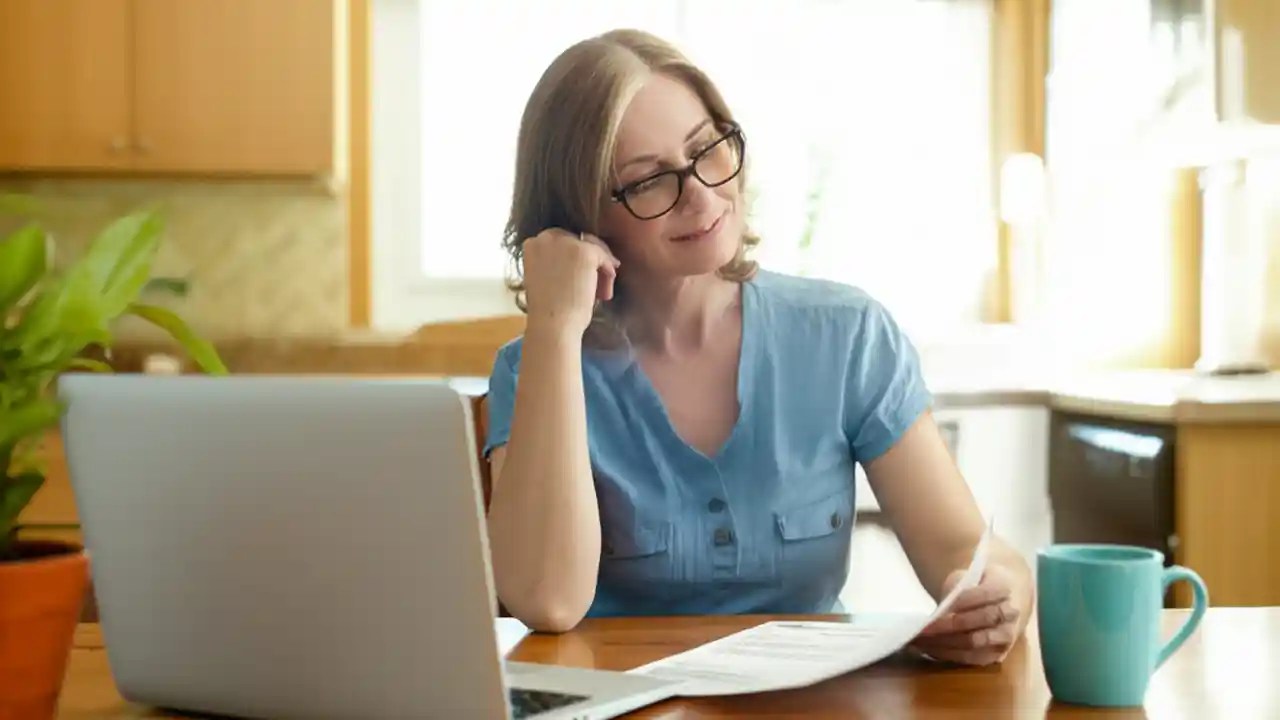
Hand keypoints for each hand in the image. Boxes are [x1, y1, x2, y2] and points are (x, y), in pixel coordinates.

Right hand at [522, 229, 620, 335]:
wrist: (552, 325)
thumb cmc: (548, 313)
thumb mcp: (544, 280)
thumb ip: (555, 265)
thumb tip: (580, 264)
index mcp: (531, 245)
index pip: (560, 241)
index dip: (572, 257)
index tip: (580, 274)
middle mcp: (546, 238)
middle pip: (577, 240)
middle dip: (589, 260)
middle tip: (597, 283)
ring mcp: (566, 243)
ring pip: (593, 247)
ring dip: (599, 268)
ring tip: (601, 293)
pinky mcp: (584, 252)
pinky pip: (603, 257)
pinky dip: (607, 273)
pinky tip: (604, 293)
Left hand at [909, 564, 1024, 665]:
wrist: (1004, 599)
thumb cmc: (977, 585)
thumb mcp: (966, 576)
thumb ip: (955, 589)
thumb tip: (940, 611)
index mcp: (1004, 587)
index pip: (982, 595)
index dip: (957, 604)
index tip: (933, 611)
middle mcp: (1010, 614)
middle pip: (977, 622)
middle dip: (946, 627)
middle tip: (921, 629)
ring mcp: (1006, 636)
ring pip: (975, 643)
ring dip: (946, 644)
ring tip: (921, 642)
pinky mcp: (999, 654)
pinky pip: (973, 659)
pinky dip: (951, 655)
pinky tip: (931, 651)